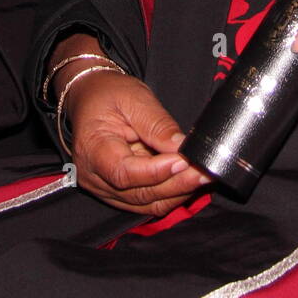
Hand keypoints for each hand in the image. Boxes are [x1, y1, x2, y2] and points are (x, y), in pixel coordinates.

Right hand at [64, 68, 211, 217]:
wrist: (91, 99)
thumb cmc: (109, 95)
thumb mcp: (134, 98)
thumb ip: (157, 124)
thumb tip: (182, 147)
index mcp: (92, 148)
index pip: (123, 172)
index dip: (156, 172)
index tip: (183, 160)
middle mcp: (93, 176)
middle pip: (138, 193)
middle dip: (176, 184)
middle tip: (205, 170)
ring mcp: (104, 188)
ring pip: (146, 203)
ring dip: (178, 192)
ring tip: (203, 175)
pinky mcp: (117, 193)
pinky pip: (147, 202)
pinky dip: (171, 194)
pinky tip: (189, 180)